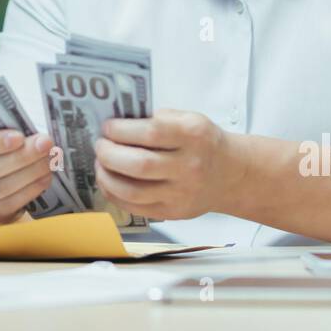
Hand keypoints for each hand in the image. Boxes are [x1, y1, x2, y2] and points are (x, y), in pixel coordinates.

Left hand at [94, 109, 239, 220]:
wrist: (230, 174)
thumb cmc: (204, 143)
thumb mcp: (189, 119)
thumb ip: (158, 118)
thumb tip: (118, 121)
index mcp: (193, 135)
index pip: (150, 132)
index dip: (121, 130)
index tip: (108, 127)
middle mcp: (189, 166)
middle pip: (139, 164)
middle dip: (109, 154)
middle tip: (100, 145)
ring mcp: (182, 193)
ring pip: (132, 191)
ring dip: (107, 176)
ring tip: (101, 164)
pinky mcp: (174, 212)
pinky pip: (135, 207)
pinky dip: (114, 195)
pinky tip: (109, 182)